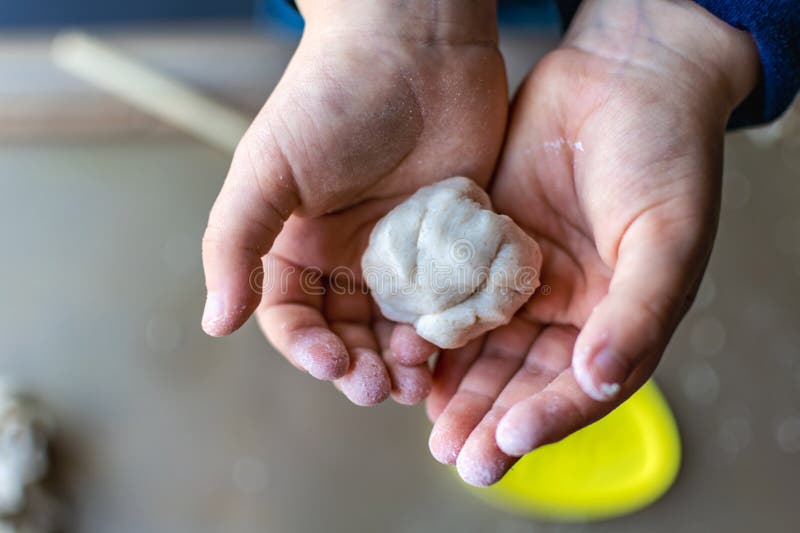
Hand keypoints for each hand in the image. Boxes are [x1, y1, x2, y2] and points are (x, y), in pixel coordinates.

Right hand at [201, 0, 506, 404]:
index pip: (294, 317)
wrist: (414, 46)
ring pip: (400, 327)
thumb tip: (215, 324)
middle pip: (349, 334)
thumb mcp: (267, 170)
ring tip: (417, 380)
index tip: (332, 366)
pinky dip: (450, 327)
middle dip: (360, 367)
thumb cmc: (330, 101)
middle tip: (380, 388)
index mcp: (298, 245)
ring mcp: (402, 251)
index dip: (308, 350)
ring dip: (405, 360)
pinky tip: (454, 343)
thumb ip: (236, 244)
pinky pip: (449, 298)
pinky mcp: (450, 241)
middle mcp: (348, 255)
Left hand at [426, 0, 759, 484]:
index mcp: (621, 316)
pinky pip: (460, 298)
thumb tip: (601, 381)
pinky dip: (440, 333)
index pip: (582, 386)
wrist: (623, 75)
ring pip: (489, 348)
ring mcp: (526, 279)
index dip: (546, 417)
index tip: (505, 442)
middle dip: (492, 419)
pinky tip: (415, 362)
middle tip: (457, 456)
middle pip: (528, 379)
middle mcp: (571, 308)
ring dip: (461, 390)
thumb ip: (640, 312)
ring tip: (433, 428)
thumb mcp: (666, 235)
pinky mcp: (488, 246)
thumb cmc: (664, 153)